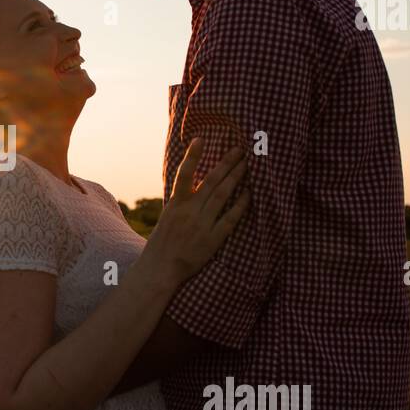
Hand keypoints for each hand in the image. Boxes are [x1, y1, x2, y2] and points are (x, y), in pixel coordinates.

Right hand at [139, 138, 248, 290]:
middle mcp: (189, 212)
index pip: (184, 174)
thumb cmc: (162, 244)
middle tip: (239, 149)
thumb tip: (194, 187)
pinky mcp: (212, 240)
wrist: (160, 270)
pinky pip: (230, 219)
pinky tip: (250, 194)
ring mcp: (201, 225)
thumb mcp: (167, 218)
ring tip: (246, 165)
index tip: (201, 139)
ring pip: (222, 195)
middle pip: (211, 182)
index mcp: (175, 205)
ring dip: (235, 178)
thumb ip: (181, 203)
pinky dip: (240, 205)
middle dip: (226, 164)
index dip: (193, 156)